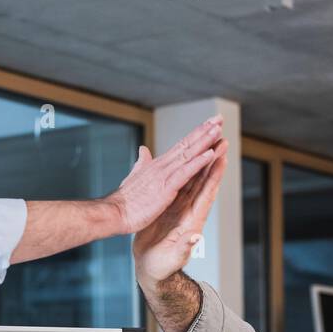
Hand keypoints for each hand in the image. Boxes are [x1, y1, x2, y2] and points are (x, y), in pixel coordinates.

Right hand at [110, 117, 224, 234]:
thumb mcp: (134, 177)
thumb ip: (141, 163)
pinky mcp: (166, 188)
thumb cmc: (124, 201)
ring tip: (218, 129)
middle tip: (219, 118)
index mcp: (157, 166)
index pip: (180, 146)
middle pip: (186, 145)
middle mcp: (162, 166)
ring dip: (205, 141)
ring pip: (188, 155)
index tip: (208, 124)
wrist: (114, 213)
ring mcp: (164, 176)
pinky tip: (210, 153)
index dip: (195, 134)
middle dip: (204, 131)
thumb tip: (143, 150)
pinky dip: (198, 162)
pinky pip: (185, 173)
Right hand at [132, 144, 227, 293]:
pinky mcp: (169, 209)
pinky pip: (179, 186)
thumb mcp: (173, 258)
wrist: (151, 269)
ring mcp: (180, 209)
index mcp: (192, 221)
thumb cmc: (163, 267)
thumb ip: (185, 247)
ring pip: (193, 180)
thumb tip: (196, 238)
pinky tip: (187, 159)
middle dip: (213, 161)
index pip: (206, 194)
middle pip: (204, 182)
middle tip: (222, 139)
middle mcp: (189, 212)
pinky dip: (185, 171)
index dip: (214, 176)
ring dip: (202, 162)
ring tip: (209, 142)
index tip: (222, 158)